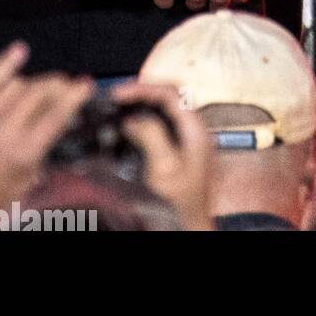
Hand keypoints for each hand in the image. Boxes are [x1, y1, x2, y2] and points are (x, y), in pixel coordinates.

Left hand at [0, 41, 94, 230]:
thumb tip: (62, 120)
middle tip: (68, 87)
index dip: (75, 95)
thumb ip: (44, 149)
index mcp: (19, 153)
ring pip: (18, 83)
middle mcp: (0, 131)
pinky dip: (6, 63)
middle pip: (39, 91)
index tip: (87, 85)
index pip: (55, 113)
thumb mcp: (25, 183)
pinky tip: (20, 51)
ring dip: (36, 82)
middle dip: (59, 85)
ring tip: (45, 87)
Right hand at [110, 79, 213, 230]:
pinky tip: (131, 125)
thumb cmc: (181, 204)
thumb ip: (151, 136)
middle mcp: (196, 130)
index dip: (143, 89)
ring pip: (168, 107)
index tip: (119, 94)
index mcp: (196, 130)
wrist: (189, 226)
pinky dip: (146, 117)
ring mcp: (190, 139)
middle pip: (171, 95)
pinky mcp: (182, 149)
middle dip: (143, 91)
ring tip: (122, 105)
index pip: (171, 93)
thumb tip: (133, 118)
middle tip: (119, 96)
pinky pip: (164, 122)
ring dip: (144, 102)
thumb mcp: (164, 168)